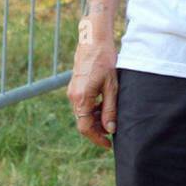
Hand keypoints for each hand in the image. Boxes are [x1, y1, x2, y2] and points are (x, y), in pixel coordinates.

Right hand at [67, 31, 118, 148]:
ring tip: (111, 120)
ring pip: (82, 113)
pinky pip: (82, 104)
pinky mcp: (75, 86)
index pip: (85, 128)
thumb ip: (110, 109)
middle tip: (112, 133)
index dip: (97, 138)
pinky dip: (92, 109)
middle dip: (97, 130)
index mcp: (81, 99)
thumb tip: (110, 129)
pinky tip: (104, 106)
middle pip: (83, 122)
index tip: (108, 144)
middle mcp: (73, 97)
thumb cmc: (105, 61)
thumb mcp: (112, 87)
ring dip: (95, 120)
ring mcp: (72, 92)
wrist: (94, 41)